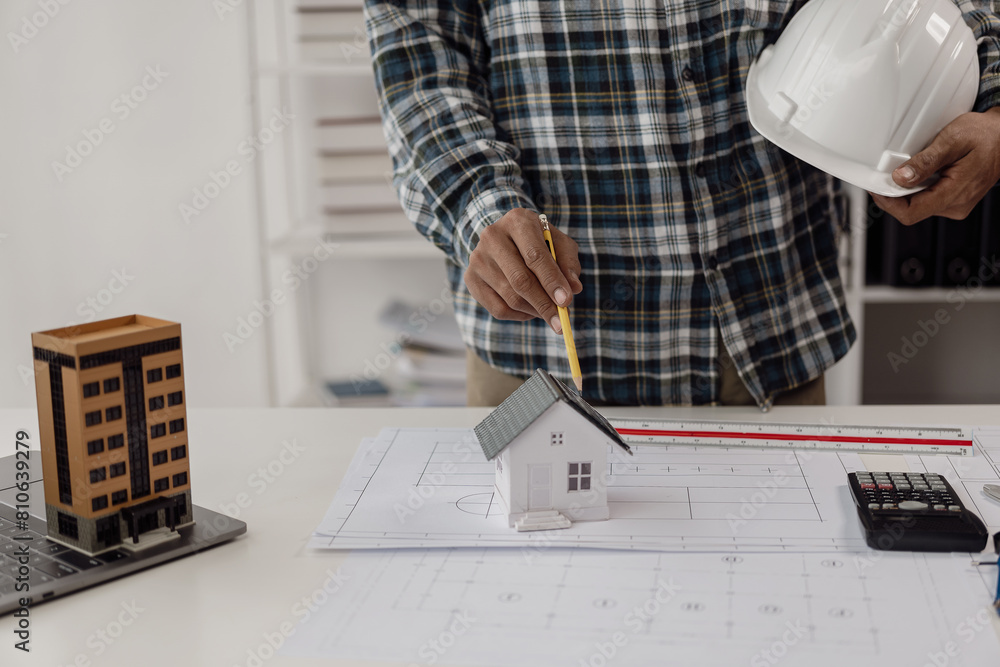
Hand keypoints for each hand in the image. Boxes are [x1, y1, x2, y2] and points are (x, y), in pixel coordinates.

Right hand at [464, 208, 582, 331]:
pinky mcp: (471, 278)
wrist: (504, 238)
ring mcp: (478, 258)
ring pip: (510, 297)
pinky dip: (519, 316)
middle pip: (520, 280)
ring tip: (549, 313)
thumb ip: (568, 263)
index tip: (565, 301)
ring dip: (534, 311)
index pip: (534, 255)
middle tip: (560, 322)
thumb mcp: (558, 243)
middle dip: (543, 304)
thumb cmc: (537, 241)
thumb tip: (573, 288)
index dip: (551, 280)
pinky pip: (497, 309)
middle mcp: (492, 237)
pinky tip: (531, 311)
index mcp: (517, 221)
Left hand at [871, 107, 999, 224]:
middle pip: (911, 210)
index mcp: (955, 194)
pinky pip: (928, 198)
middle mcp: (956, 205)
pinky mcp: (955, 199)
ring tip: (910, 168)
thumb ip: (926, 161)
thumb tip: (901, 177)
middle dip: (895, 193)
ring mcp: (956, 204)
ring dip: (907, 189)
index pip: (910, 213)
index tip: (876, 187)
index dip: (888, 203)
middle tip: (888, 172)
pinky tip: (922, 172)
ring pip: (918, 205)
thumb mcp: (953, 140)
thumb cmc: (986, 135)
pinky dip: (918, 187)